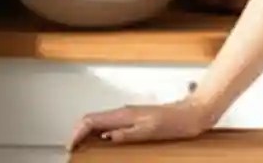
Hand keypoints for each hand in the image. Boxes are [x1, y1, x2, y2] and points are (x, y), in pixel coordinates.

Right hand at [68, 98, 215, 150]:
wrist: (191, 114)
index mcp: (124, 115)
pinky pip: (110, 125)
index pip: (90, 120)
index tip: (71, 147)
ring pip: (100, 122)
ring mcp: (128, 115)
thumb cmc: (174, 122)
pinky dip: (100, 133)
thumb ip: (127, 134)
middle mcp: (123, 112)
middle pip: (91, 120)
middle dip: (78, 133)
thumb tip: (107, 137)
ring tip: (84, 148)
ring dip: (88, 134)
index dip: (76, 133)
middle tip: (74, 149)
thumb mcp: (149, 131)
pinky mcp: (134, 119)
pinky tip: (103, 143)